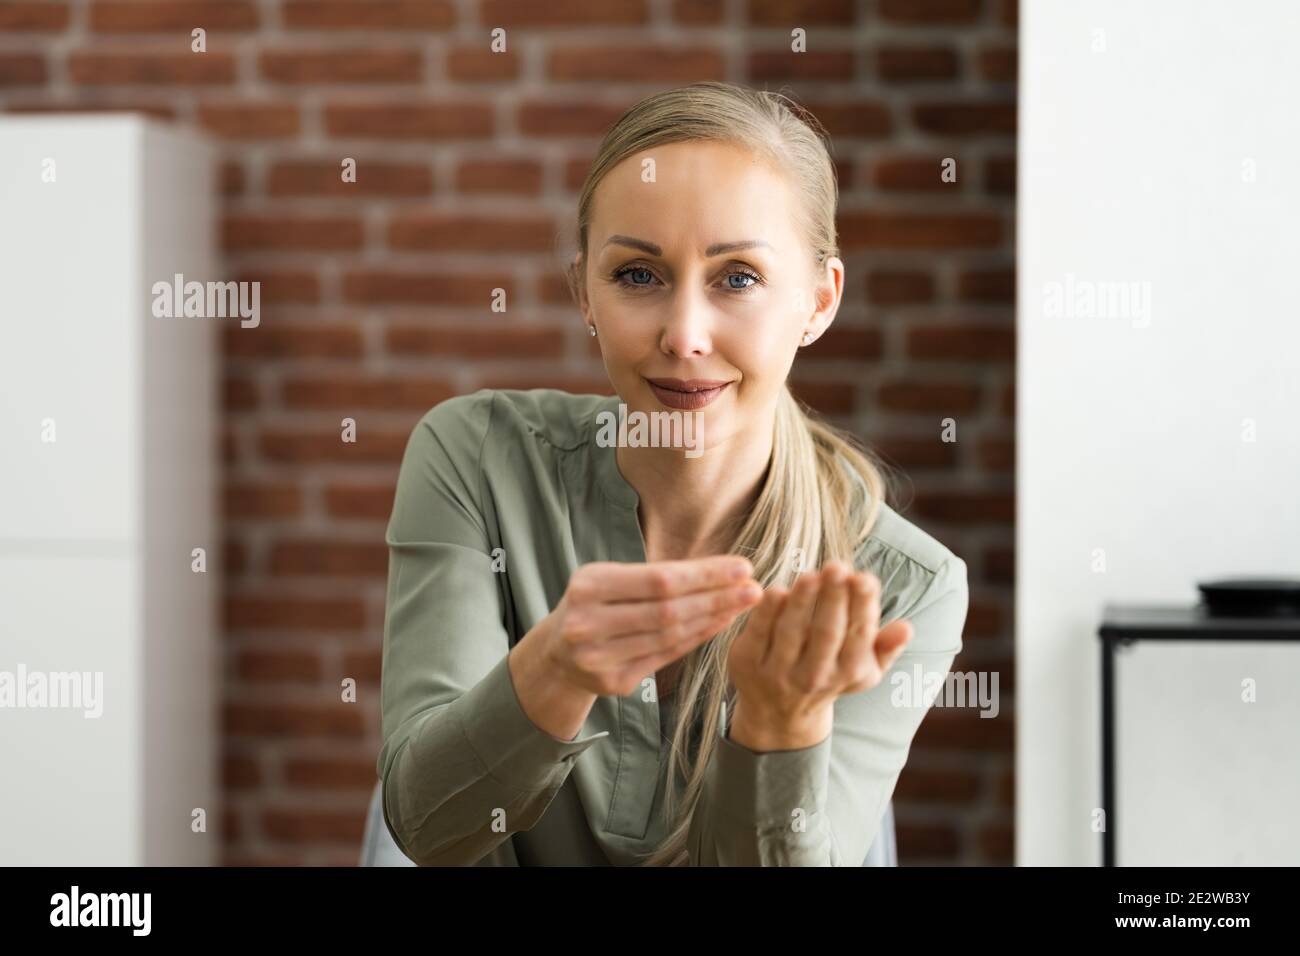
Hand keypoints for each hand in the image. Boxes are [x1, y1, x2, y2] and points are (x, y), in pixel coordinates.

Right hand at [541, 556, 762, 697]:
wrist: (557, 651)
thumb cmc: (594, 603)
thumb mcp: (609, 578)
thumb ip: (656, 576)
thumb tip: (722, 570)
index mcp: (588, 586)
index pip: (659, 579)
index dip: (704, 575)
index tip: (742, 567)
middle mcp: (589, 624)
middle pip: (668, 610)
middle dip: (717, 597)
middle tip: (753, 588)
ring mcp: (599, 658)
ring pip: (670, 636)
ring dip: (713, 619)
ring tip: (742, 604)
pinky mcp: (613, 682)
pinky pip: (666, 657)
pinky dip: (696, 639)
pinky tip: (720, 624)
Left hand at [727, 560, 913, 750]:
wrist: (777, 714)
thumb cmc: (828, 676)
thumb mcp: (862, 671)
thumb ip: (886, 648)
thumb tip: (907, 627)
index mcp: (847, 672)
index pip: (858, 636)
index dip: (863, 606)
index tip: (865, 577)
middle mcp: (814, 677)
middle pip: (827, 633)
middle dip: (834, 598)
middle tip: (838, 566)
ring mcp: (778, 673)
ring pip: (793, 632)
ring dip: (802, 601)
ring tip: (810, 574)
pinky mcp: (747, 664)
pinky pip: (759, 634)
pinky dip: (766, 612)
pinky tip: (776, 589)